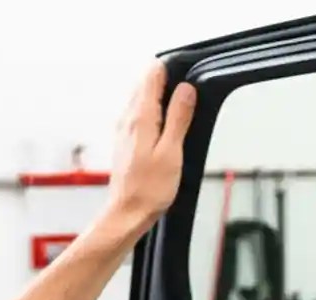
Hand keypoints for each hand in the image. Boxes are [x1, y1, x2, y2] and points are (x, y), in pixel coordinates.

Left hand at [98, 60, 197, 240]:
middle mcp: (128, 119)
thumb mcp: (172, 151)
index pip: (152, 74)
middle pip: (146, 84)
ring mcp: (125, 129)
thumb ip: (179, 117)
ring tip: (183, 107)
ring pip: (143, 99)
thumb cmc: (149, 189)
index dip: (171, 69)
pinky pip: (140, 115)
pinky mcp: (126, 141)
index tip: (188, 75)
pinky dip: (155, 113)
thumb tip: (186, 89)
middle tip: (190, 92)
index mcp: (141, 117)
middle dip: (168, 81)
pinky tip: (167, 126)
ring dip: (162, 98)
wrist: (127, 213)